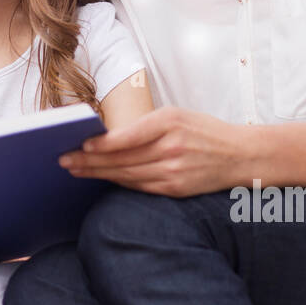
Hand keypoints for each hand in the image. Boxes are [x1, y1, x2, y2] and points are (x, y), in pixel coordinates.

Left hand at [58, 106, 245, 196]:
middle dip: (90, 161)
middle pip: (122, 158)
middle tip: (65, 160)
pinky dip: (119, 182)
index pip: (128, 136)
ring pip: (127, 175)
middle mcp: (171, 148)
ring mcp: (173, 171)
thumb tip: (108, 137)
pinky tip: (102, 178)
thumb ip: (146, 125)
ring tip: (76, 170)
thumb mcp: (177, 115)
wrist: (240, 155)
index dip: (102, 144)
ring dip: (98, 174)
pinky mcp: (175, 189)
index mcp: (170, 124)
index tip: (81, 144)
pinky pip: (140, 187)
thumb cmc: (204, 130)